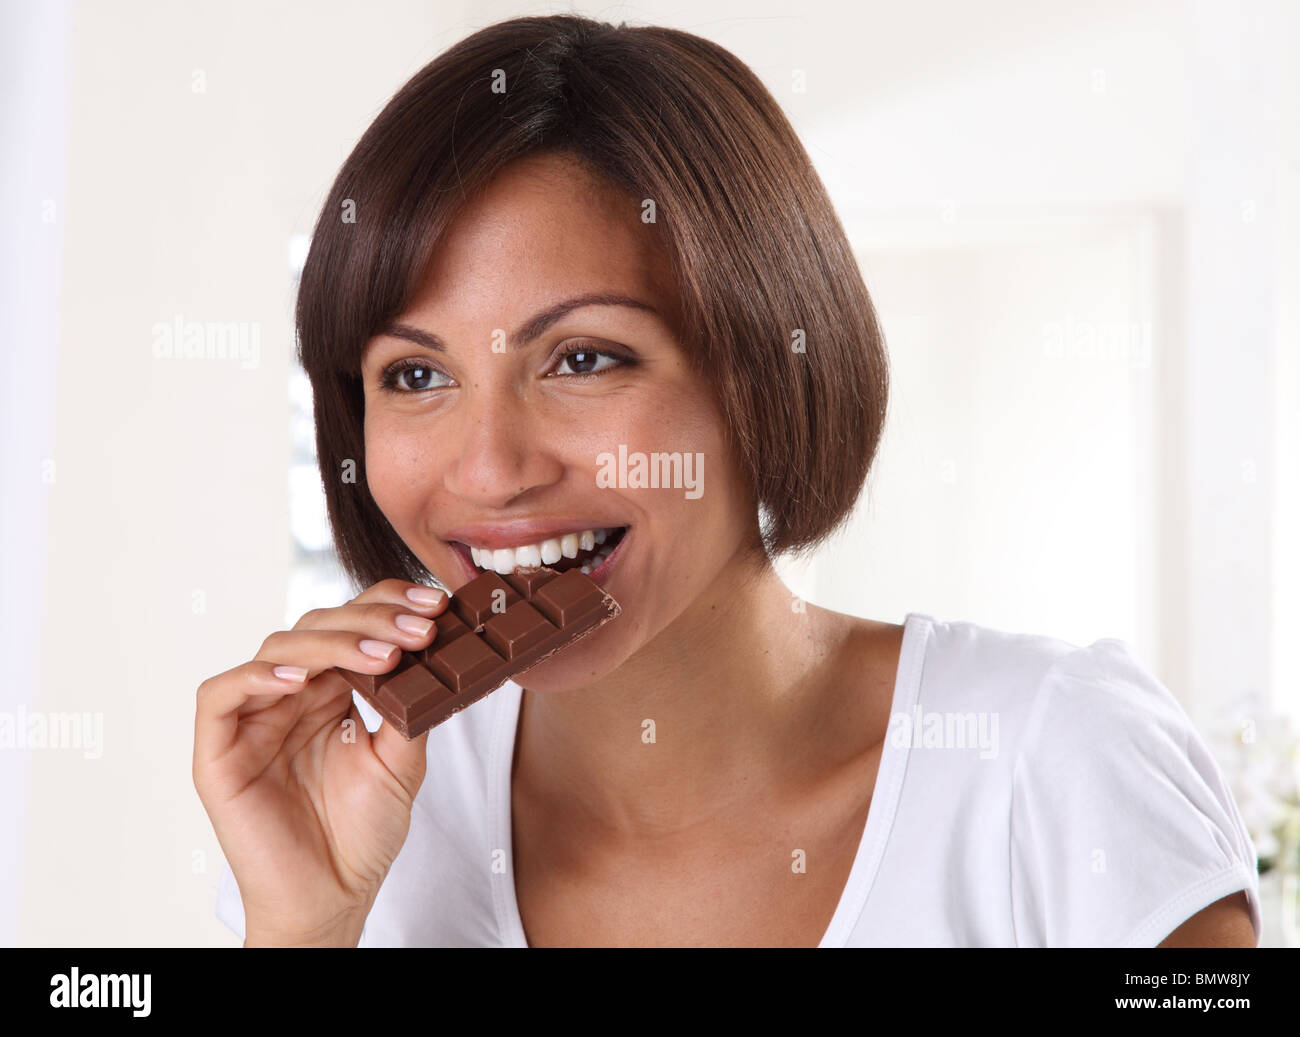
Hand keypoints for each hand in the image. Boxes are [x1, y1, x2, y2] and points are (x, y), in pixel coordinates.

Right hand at [193, 579, 447, 945]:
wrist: (333, 896)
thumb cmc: (362, 832)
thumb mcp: (402, 759)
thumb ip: (409, 705)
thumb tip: (437, 652)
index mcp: (331, 690)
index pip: (352, 625)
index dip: (388, 606)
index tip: (435, 606)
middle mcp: (290, 694)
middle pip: (317, 627)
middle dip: (371, 621)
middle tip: (416, 631)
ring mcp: (253, 718)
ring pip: (278, 650)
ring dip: (331, 644)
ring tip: (380, 656)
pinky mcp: (218, 750)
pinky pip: (221, 694)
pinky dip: (257, 677)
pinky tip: (303, 680)